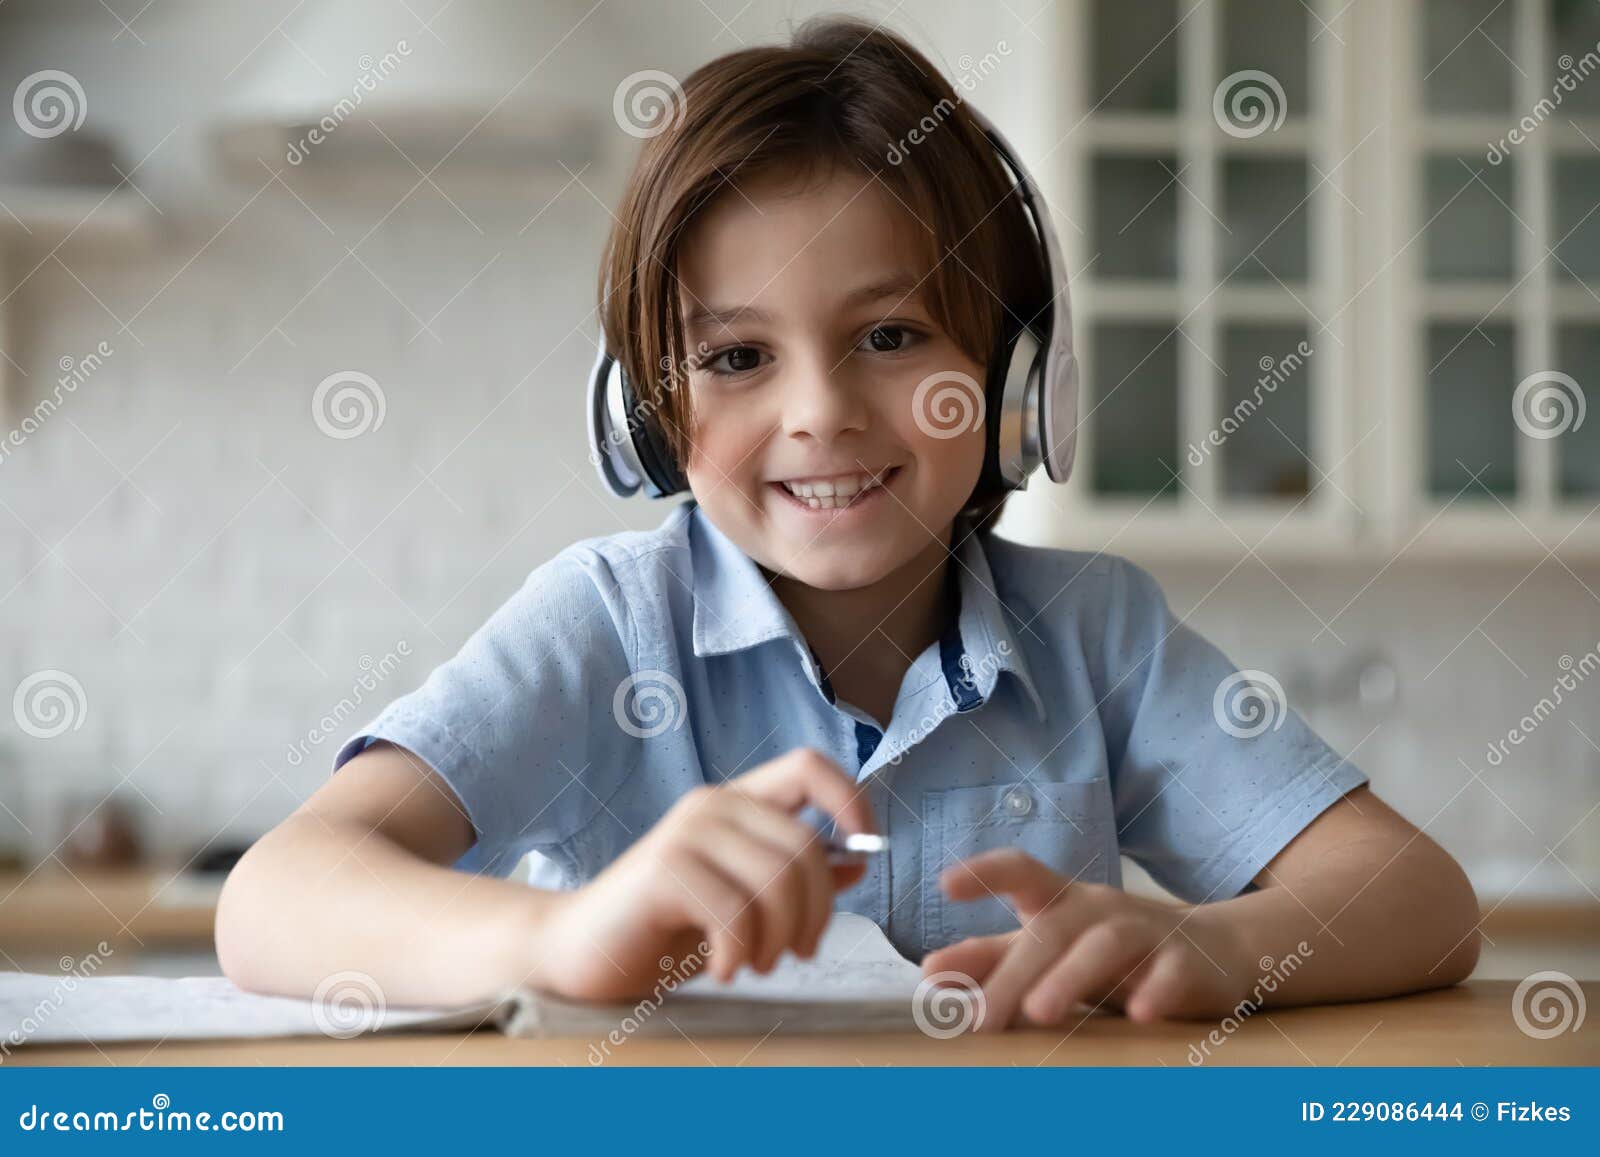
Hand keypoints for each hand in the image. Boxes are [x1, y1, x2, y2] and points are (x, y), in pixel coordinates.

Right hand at [527, 748, 875, 1001]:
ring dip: (780, 941)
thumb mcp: (741, 901)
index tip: (867, 848)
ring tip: (756, 963)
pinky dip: (742, 955)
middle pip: (805, 848)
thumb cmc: (662, 929)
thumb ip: (793, 876)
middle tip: (794, 953)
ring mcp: (685, 833)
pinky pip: (737, 913)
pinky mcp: (663, 870)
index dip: (852, 800)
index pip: (811, 766)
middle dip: (816, 914)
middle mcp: (711, 805)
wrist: (576, 953)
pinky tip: (725, 969)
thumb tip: (858, 860)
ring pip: (778, 881)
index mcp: (736, 803)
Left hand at [923, 849, 1251, 1030]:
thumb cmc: (1112, 950)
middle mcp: (1099, 909)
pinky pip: (1171, 973)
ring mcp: (1145, 932)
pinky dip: (1156, 991)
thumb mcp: (1051, 949)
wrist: (1215, 951)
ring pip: (1105, 945)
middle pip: (1052, 930)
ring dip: (1071, 977)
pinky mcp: (1186, 963)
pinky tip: (1140, 1015)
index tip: (946, 885)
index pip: (1022, 872)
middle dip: (1015, 974)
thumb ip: (991, 959)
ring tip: (1040, 1012)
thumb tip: (929, 971)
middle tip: (982, 1021)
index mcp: (1061, 902)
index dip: (985, 873)